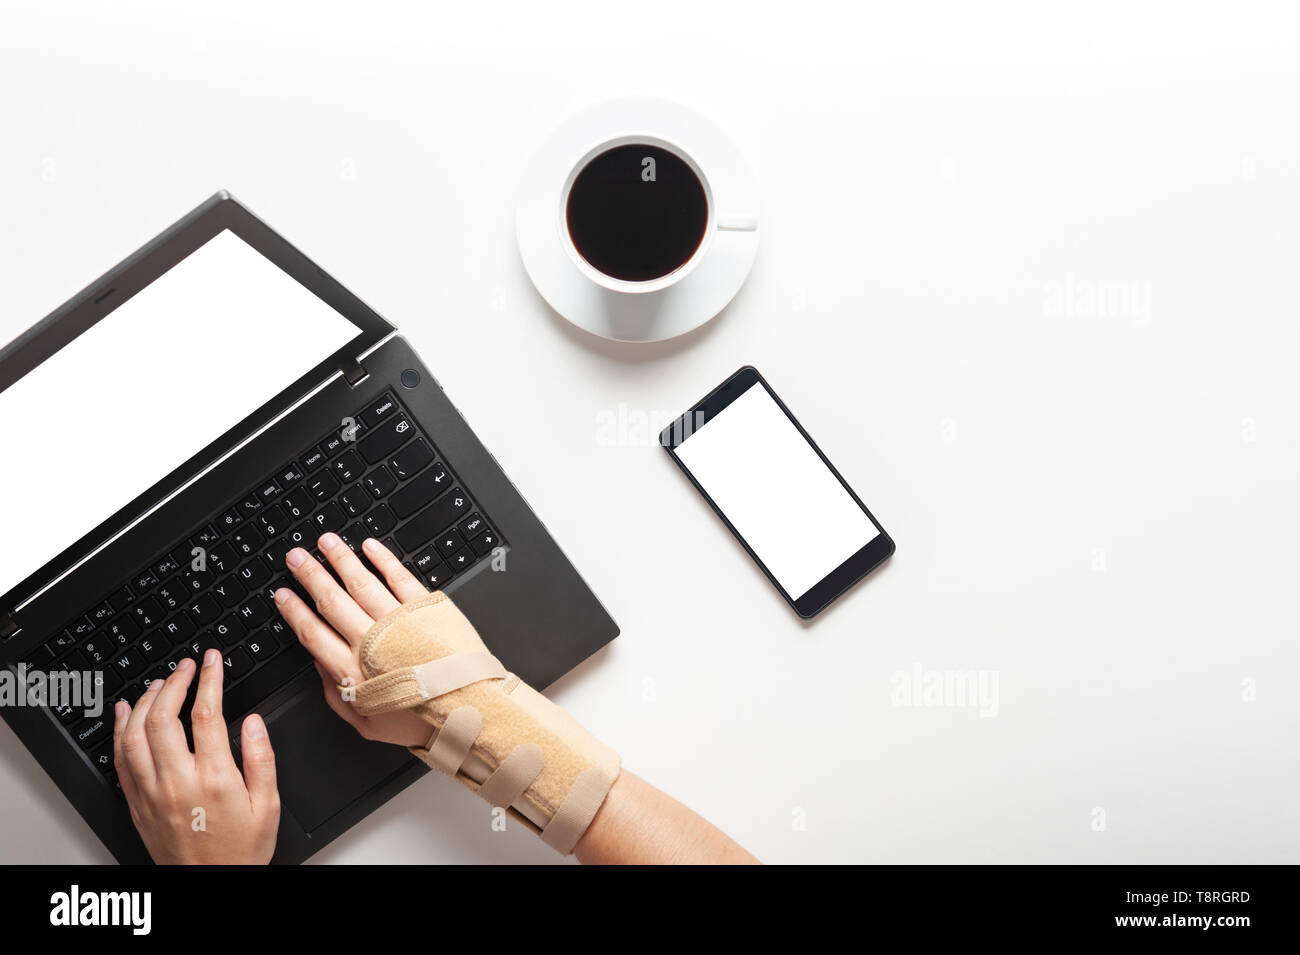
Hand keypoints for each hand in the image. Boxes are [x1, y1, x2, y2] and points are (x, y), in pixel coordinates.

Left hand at [113, 649, 279, 864]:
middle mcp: (178, 782)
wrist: (210, 885)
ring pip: (135, 735)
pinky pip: (120, 760)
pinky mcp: (137, 804)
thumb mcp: (269, 805)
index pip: (206, 714)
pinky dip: (119, 730)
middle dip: (174, 682)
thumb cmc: (240, 849)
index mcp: (215, 778)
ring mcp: (152, 793)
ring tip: (160, 683)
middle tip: (186, 666)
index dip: (209, 679)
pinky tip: (125, 712)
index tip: (212, 661)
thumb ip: (262, 760)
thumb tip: (253, 722)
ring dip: (144, 701)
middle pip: (164, 717)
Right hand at [274, 534, 432, 747]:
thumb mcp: (366, 721)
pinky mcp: (425, 610)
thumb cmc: (420, 720)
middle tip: (295, 557)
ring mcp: (398, 623)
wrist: (467, 711)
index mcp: (352, 670)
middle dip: (310, 576)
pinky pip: (400, 578)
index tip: (283, 595)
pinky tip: (369, 546)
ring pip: (361, 584)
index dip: (295, 612)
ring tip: (326, 542)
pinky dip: (384, 560)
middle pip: (332, 602)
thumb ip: (336, 696)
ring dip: (340, 560)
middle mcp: (370, 643)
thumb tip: (319, 665)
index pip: (313, 633)